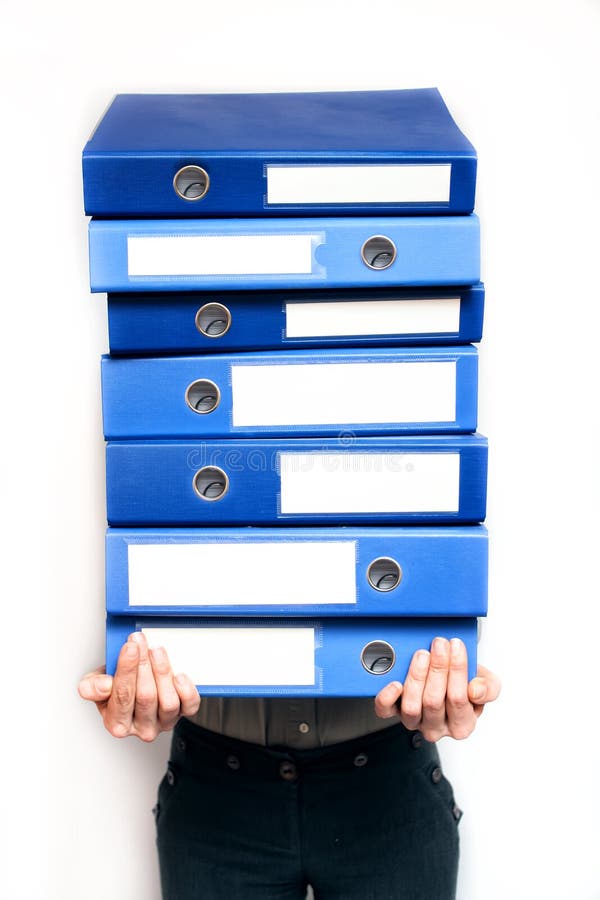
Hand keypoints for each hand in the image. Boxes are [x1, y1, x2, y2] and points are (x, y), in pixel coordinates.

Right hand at [78, 632, 199, 740]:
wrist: (135, 691)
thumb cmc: (117, 689)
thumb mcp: (96, 685)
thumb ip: (92, 686)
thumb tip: (103, 685)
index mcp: (117, 723)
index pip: (122, 696)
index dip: (126, 669)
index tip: (129, 647)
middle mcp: (142, 728)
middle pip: (145, 696)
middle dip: (143, 664)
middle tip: (141, 642)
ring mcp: (164, 722)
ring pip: (167, 701)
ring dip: (163, 672)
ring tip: (156, 651)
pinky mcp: (182, 714)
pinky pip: (189, 705)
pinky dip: (186, 690)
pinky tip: (179, 674)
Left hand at [374, 637, 499, 741]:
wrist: (448, 680)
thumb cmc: (465, 684)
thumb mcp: (486, 683)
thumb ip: (488, 688)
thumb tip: (476, 690)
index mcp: (462, 724)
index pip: (459, 699)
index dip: (458, 670)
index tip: (456, 645)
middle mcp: (436, 727)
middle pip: (434, 701)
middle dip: (438, 668)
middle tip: (439, 644)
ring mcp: (414, 721)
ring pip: (412, 706)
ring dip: (417, 676)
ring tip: (422, 655)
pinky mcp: (394, 712)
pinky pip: (386, 710)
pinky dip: (388, 696)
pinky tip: (395, 682)